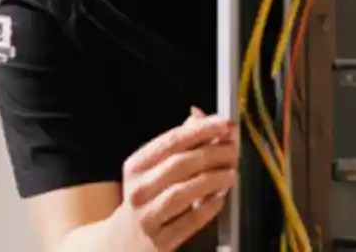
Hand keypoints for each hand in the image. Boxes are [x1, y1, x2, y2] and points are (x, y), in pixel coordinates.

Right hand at [113, 110, 237, 250]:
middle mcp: (138, 190)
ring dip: (213, 179)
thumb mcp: (152, 169)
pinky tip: (221, 197)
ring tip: (231, 173)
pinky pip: (190, 221)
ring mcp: (148, 217)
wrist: (122, 241)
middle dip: (212, 153)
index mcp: (136, 166)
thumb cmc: (145, 198)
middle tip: (233, 150)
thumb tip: (202, 116)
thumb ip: (178, 142)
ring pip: (183, 193)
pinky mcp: (161, 241)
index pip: (170, 141)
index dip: (200, 130)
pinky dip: (209, 207)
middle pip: (179, 165)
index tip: (223, 124)